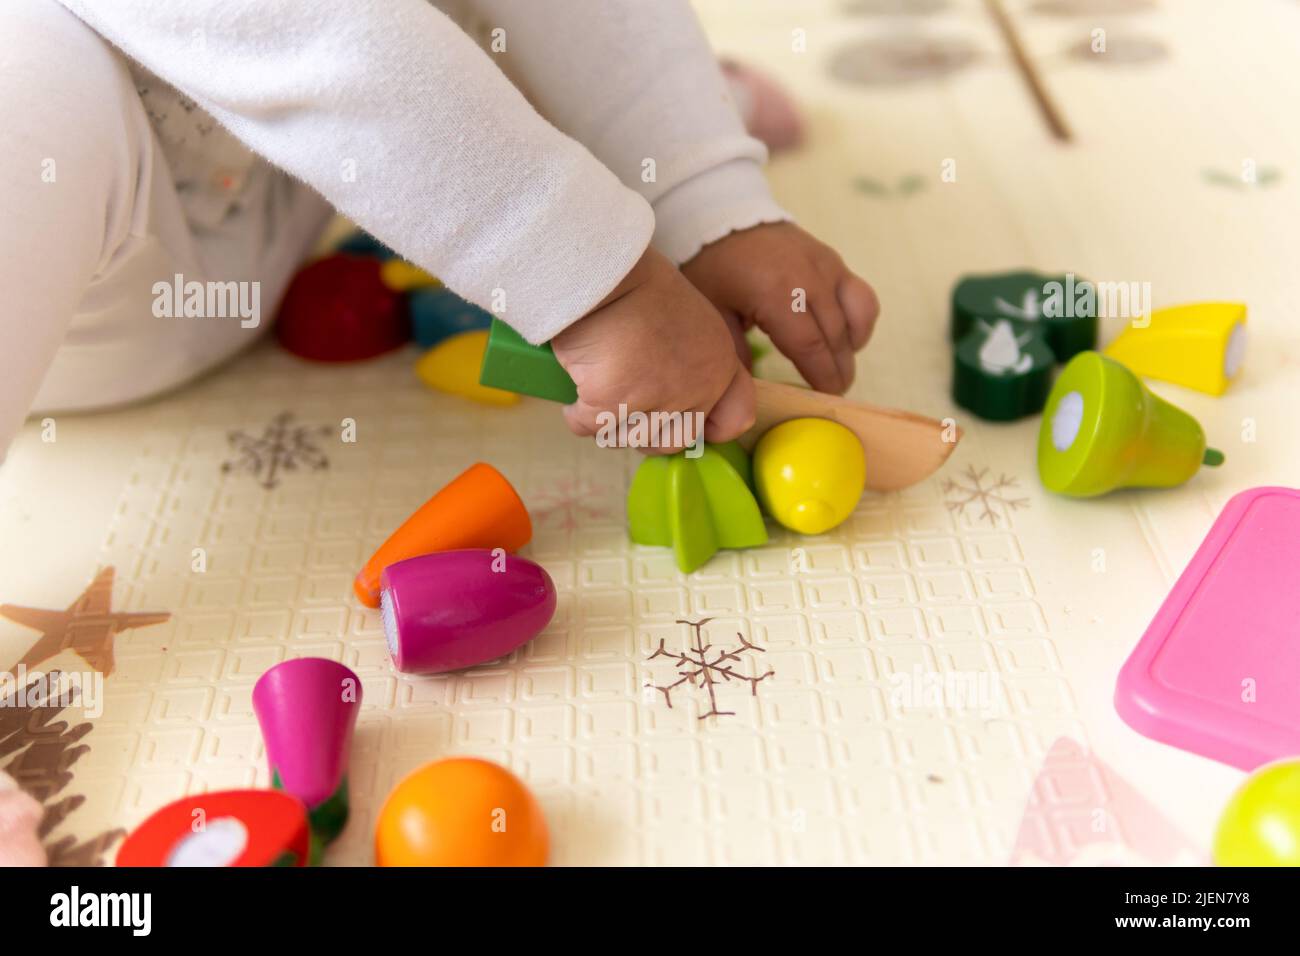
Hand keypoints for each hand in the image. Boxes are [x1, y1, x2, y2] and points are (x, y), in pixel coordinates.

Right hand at [551, 247, 754, 452]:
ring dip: (607, 420)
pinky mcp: (612, 402)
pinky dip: (577, 413)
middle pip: (671, 442)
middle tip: (623, 402)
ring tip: (597, 385)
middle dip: (644, 428)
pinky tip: (578, 387)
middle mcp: (696, 388)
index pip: (733, 421)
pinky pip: (589, 427)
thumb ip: (694, 363)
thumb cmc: (637, 286)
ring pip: (627, 439)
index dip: (704, 427)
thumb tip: (673, 405)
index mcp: (719, 365)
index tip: (678, 419)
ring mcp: (654, 399)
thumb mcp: (691, 322)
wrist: (603, 269)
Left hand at [680, 222, 879, 393]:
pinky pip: (860, 295)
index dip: (822, 377)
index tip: (826, 399)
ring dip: (852, 346)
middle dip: (839, 370)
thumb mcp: (714, 314)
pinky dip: (859, 320)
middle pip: (837, 336)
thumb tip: (751, 391)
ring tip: (839, 366)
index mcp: (777, 295)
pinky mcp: (834, 260)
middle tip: (833, 395)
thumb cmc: (713, 268)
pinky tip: (843, 336)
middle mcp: (810, 279)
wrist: (725, 217)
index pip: (810, 346)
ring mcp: (827, 267)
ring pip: (859, 313)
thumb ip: (735, 353)